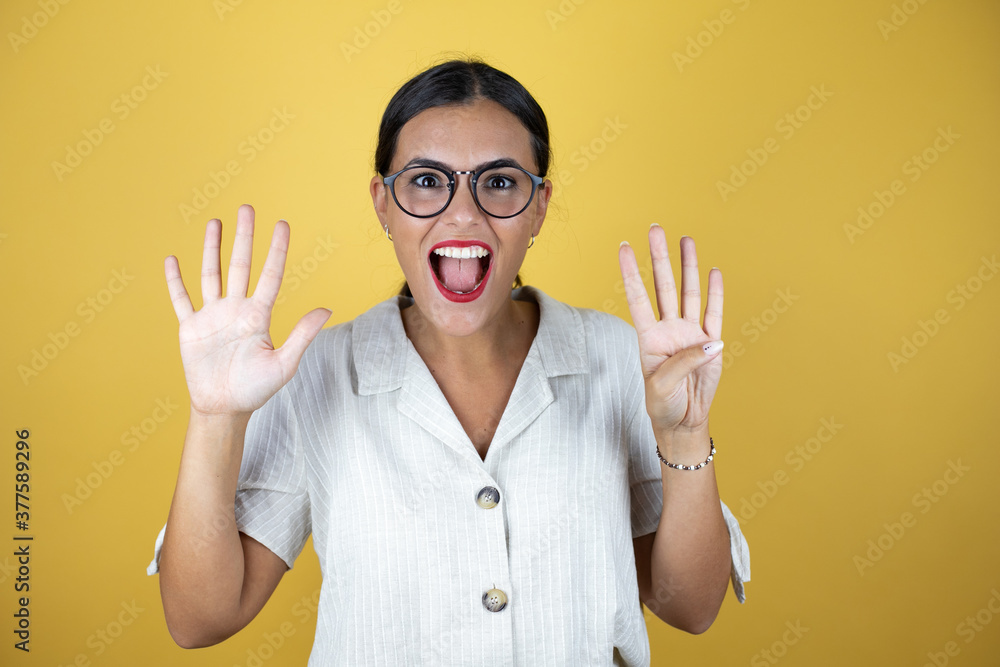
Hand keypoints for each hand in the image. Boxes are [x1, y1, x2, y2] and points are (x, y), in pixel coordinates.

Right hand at [164, 204, 331, 417]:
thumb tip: (327, 309)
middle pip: (240, 265)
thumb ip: (302, 335)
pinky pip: (181, 300)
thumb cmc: (256, 389)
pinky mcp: (190, 328)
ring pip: (212, 274)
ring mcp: (212, 316)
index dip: (276, 250)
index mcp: (259, 316)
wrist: (224, 409)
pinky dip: (175, 281)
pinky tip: (172, 259)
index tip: (282, 225)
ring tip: (215, 222)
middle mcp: (236, 310)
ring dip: (212, 248)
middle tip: (248, 208)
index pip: (270, 275)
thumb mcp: (284, 363)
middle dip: (244, 237)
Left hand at [618, 225, 722, 434]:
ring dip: (687, 266)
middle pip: (663, 285)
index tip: (624, 247)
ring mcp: (690, 334)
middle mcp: (668, 330)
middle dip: (659, 257)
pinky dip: (715, 293)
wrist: (683, 421)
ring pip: (688, 293)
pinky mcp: (711, 345)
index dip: (630, 272)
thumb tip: (712, 342)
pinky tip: (713, 271)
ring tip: (686, 240)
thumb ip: (684, 362)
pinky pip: (714, 314)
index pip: (637, 297)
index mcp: (649, 337)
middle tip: (655, 229)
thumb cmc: (663, 404)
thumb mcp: (662, 386)